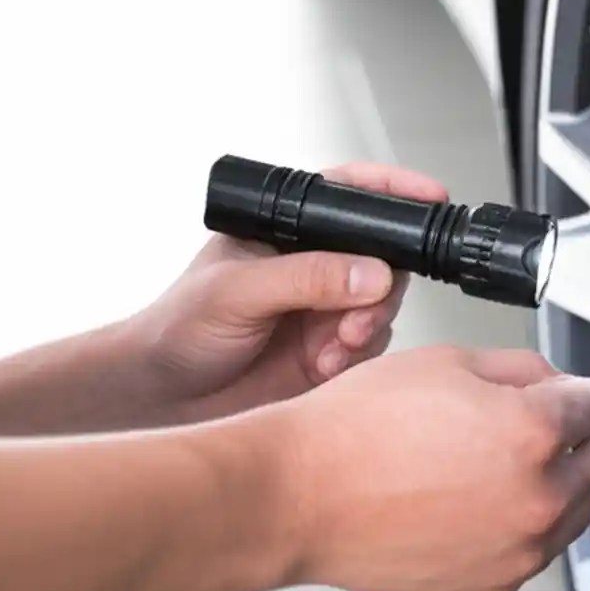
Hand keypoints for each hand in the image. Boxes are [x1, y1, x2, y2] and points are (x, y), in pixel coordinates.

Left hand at [131, 162, 447, 421]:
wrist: (161, 400)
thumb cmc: (177, 330)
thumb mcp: (238, 291)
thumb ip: (306, 278)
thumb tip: (372, 271)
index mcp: (288, 231)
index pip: (349, 195)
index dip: (393, 190)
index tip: (428, 195)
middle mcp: (314, 266)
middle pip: (382, 255)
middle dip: (383, 284)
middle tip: (358, 313)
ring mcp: (325, 309)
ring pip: (384, 303)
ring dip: (370, 323)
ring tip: (338, 343)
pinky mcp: (332, 353)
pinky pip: (373, 346)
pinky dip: (360, 355)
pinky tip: (328, 364)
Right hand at [271, 346, 589, 590]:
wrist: (301, 495)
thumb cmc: (359, 429)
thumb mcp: (449, 360)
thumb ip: (524, 369)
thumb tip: (560, 383)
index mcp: (535, 431)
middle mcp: (537, 496)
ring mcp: (518, 548)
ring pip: (577, 511)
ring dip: (574, 482)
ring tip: (544, 461)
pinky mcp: (492, 584)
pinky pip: (534, 550)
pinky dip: (531, 525)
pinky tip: (498, 501)